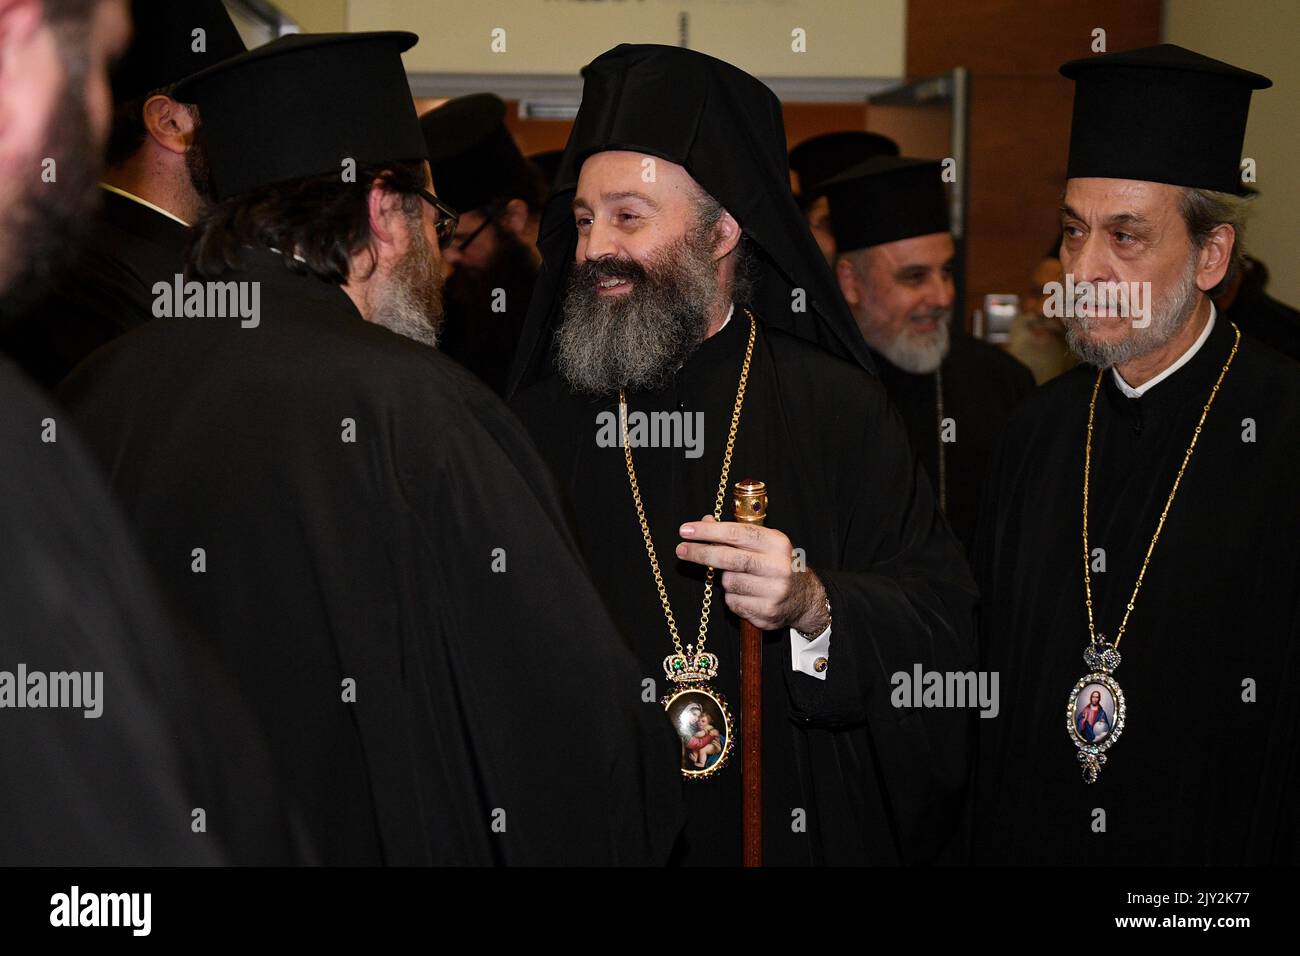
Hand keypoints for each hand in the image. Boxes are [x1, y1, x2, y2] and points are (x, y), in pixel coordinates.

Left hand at [675, 516, 827, 632]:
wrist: (804, 598)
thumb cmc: (776, 565)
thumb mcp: (762, 543)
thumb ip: (734, 533)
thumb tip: (704, 522)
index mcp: (777, 543)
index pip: (737, 533)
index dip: (708, 531)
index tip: (686, 530)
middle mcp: (778, 566)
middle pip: (729, 558)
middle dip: (701, 553)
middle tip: (680, 550)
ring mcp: (774, 591)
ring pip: (728, 582)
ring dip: (725, 580)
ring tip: (739, 579)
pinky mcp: (767, 612)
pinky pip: (733, 603)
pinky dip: (732, 598)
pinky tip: (746, 595)